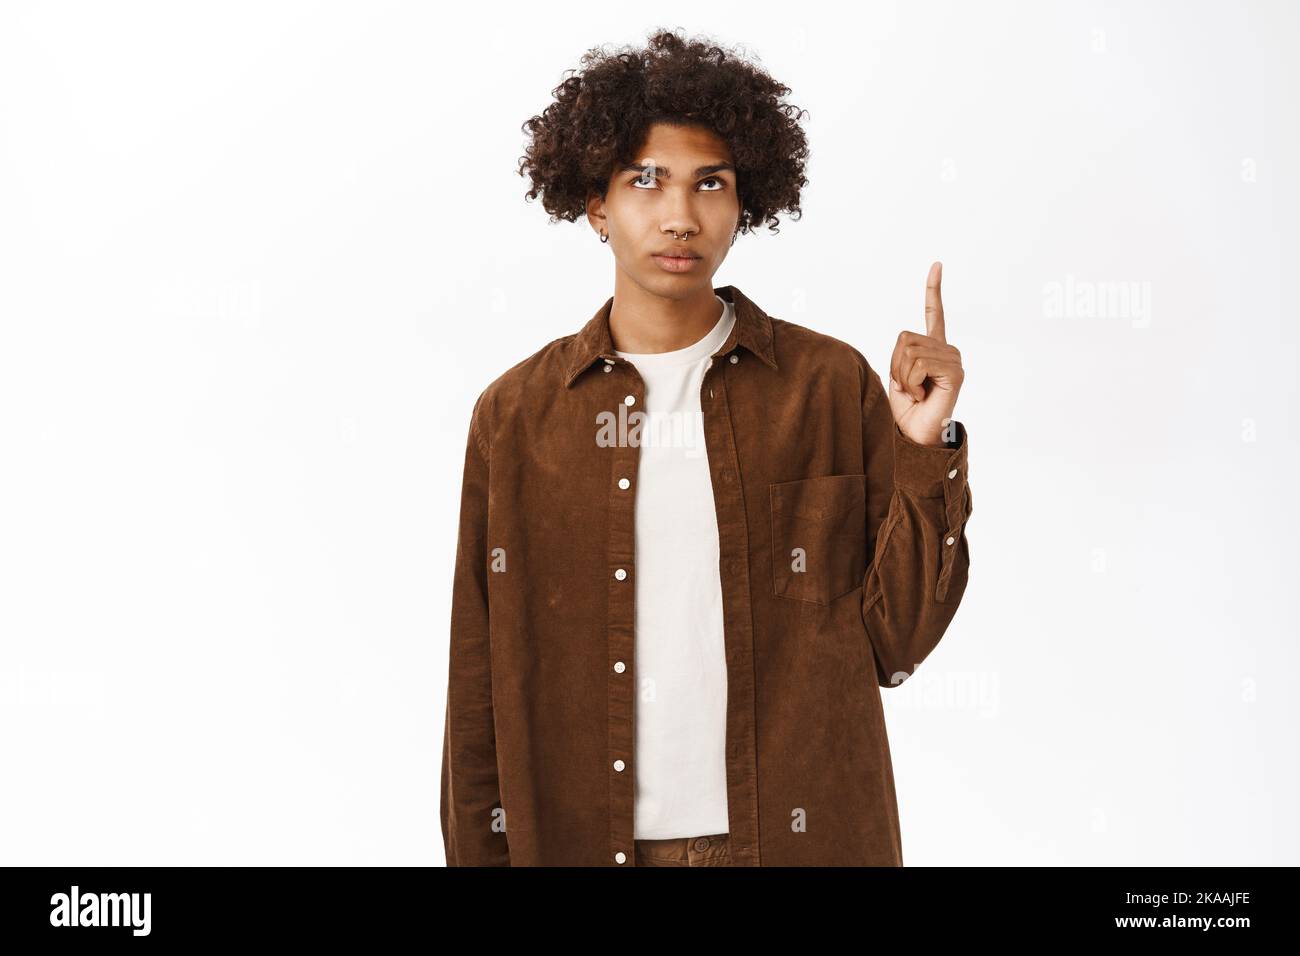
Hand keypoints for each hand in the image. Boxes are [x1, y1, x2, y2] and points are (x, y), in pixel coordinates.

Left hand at [888, 261, 963, 446]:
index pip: (935, 313)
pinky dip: (912, 382)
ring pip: (909, 352)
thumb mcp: (897, 374)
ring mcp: (954, 359)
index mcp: (933, 348)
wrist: (916, 435)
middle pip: (905, 339)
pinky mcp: (955, 371)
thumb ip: (901, 353)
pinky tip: (924, 395)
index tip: (936, 265)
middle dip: (896, 366)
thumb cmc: (906, 409)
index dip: (934, 289)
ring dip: (903, 377)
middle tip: (908, 387)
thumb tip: (905, 345)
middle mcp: (947, 349)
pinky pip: (918, 365)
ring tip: (916, 392)